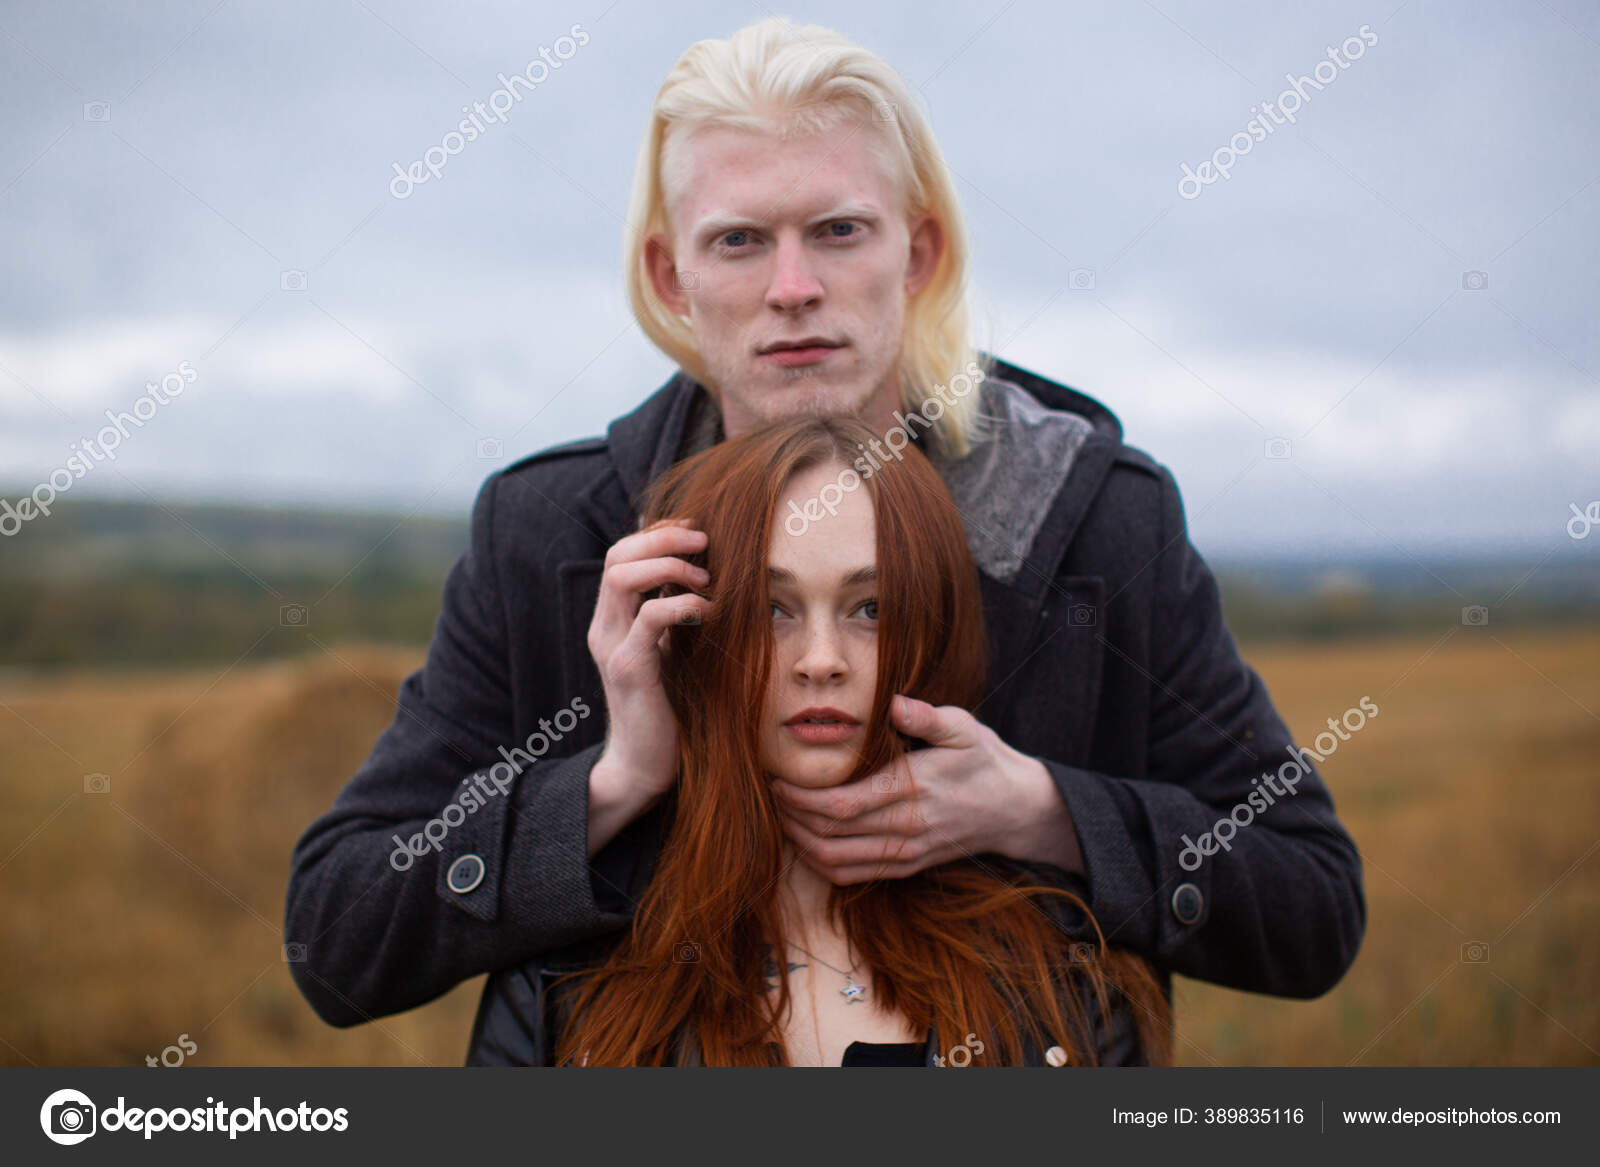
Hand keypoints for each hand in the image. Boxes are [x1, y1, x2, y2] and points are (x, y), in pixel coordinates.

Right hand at [586, 517, 711, 800]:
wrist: (644, 766)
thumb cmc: (667, 708)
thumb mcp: (669, 652)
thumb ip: (673, 618)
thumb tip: (704, 578)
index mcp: (611, 620)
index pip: (619, 555)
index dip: (655, 534)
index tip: (695, 531)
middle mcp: (604, 627)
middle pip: (616, 556)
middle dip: (662, 539)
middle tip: (704, 542)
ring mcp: (612, 646)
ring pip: (623, 577)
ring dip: (670, 566)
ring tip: (706, 579)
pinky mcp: (629, 669)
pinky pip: (651, 617)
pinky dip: (683, 604)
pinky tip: (709, 611)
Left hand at [771, 694, 1082, 882]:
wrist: (1015, 810)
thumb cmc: (984, 761)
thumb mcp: (964, 728)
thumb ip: (926, 716)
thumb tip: (892, 701)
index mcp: (912, 790)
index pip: (841, 805)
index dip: (800, 798)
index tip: (777, 778)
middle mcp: (905, 828)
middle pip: (828, 834)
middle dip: (790, 816)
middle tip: (768, 794)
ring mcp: (905, 853)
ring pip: (834, 860)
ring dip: (799, 842)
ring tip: (780, 815)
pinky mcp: (906, 867)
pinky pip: (852, 875)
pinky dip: (820, 862)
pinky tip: (805, 840)